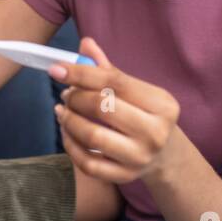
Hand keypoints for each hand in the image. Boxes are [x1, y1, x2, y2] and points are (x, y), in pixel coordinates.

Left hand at [51, 36, 181, 185]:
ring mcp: (140, 157)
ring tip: (63, 112)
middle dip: (75, 98)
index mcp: (161, 104)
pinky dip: (70, 146)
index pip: (114, 82)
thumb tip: (84, 44)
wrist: (166, 156)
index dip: (81, 73)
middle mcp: (155, 132)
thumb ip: (108, 70)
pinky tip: (67, 133)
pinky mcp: (125, 176)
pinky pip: (87, 163)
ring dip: (69, 121)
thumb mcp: (136, 91)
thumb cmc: (145, 115)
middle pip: (103, 108)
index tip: (55, 69)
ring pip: (92, 136)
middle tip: (66, 95)